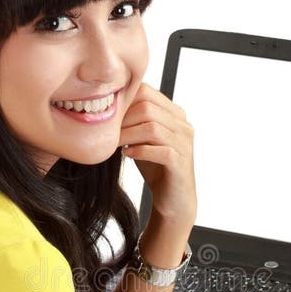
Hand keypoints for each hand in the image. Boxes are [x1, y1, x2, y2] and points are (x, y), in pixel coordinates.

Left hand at [119, 82, 195, 223]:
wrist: (173, 199)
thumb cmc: (155, 166)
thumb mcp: (143, 138)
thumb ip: (133, 121)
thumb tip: (106, 105)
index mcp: (175, 114)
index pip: (147, 92)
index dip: (123, 101)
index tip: (107, 115)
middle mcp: (183, 125)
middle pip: (148, 108)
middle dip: (123, 119)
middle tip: (106, 132)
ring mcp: (184, 144)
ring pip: (152, 128)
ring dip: (128, 135)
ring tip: (114, 144)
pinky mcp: (181, 163)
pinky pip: (160, 151)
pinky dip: (140, 151)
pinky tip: (127, 155)